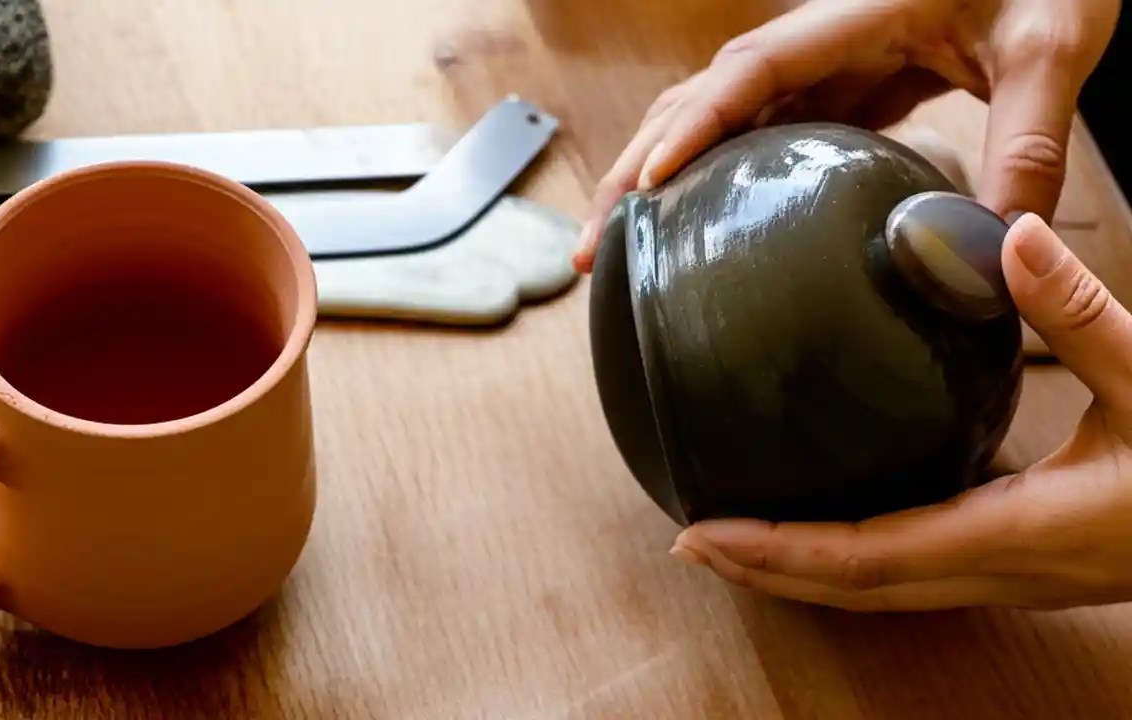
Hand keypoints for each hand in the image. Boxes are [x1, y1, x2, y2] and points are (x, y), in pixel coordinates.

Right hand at [572, 0, 1119, 272]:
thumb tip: (993, 251)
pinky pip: (759, 140)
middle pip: (698, 103)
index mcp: (852, 17)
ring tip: (621, 253)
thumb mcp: (1050, 49)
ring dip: (658, 183)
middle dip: (635, 172)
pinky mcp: (839, 93)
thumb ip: (1028, 144)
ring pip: (714, 125)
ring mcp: (823, 69)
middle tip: (593, 251)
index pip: (749, 71)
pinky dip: (713, 183)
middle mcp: (819, 43)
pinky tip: (698, 232)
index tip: (647, 186)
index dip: (691, 126)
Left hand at [669, 214, 1131, 611]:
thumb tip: (1010, 237)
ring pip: (885, 588)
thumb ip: (1079, 313)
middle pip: (858, 589)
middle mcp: (1003, 569)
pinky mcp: (1025, 557)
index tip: (705, 535)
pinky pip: (917, 568)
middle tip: (693, 539)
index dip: (779, 553)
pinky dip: (858, 555)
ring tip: (742, 539)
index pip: (868, 556)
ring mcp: (1014, 574)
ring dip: (807, 571)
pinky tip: (835, 519)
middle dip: (770, 572)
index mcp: (1019, 532)